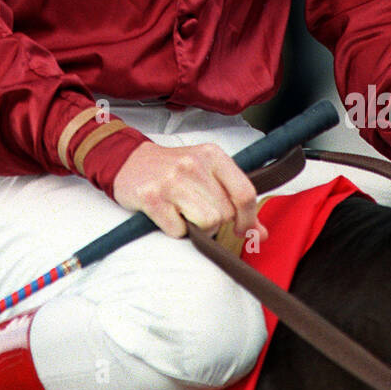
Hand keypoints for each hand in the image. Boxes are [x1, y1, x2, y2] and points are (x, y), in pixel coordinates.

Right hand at [112, 140, 267, 242]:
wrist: (129, 161)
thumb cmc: (173, 170)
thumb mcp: (208, 176)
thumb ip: (236, 203)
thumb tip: (261, 234)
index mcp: (212, 155)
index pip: (244, 193)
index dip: (248, 218)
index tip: (240, 228)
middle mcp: (194, 165)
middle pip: (225, 213)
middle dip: (216, 222)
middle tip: (198, 211)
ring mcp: (172, 180)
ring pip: (207, 223)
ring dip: (197, 228)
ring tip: (184, 213)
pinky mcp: (152, 197)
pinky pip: (179, 230)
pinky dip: (175, 230)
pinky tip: (167, 215)